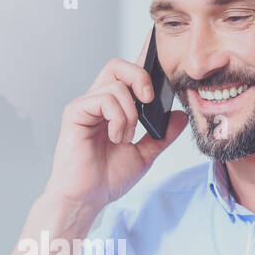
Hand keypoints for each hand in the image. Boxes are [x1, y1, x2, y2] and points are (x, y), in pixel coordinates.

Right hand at [43, 35, 187, 213]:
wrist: (87, 198)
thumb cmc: (106, 179)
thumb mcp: (145, 155)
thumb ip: (162, 135)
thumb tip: (179, 116)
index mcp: (112, 108)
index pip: (127, 75)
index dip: (143, 61)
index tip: (160, 56)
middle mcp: (97, 102)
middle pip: (118, 66)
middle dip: (141, 77)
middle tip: (149, 101)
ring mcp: (85, 106)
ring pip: (116, 84)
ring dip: (130, 113)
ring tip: (125, 137)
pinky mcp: (75, 112)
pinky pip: (104, 98)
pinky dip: (118, 118)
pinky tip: (116, 137)